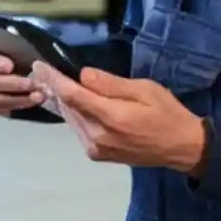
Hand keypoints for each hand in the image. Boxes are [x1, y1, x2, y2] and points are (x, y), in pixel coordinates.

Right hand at [0, 43, 45, 116]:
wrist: (20, 62)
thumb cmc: (18, 49)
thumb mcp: (19, 43)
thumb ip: (20, 46)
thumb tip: (30, 56)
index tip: (10, 66)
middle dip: (11, 84)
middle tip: (32, 84)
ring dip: (17, 99)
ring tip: (38, 96)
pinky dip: (15, 108)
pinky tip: (32, 103)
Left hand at [31, 62, 206, 174]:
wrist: (181, 147)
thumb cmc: (166, 113)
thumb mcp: (144, 90)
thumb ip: (111, 84)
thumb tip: (83, 75)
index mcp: (111, 118)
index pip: (72, 95)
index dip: (53, 79)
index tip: (39, 66)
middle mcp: (97, 136)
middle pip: (68, 107)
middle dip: (54, 88)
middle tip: (43, 70)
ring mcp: (96, 149)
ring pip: (71, 119)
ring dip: (63, 101)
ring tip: (54, 83)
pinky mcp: (98, 155)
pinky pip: (79, 129)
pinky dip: (74, 114)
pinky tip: (75, 102)